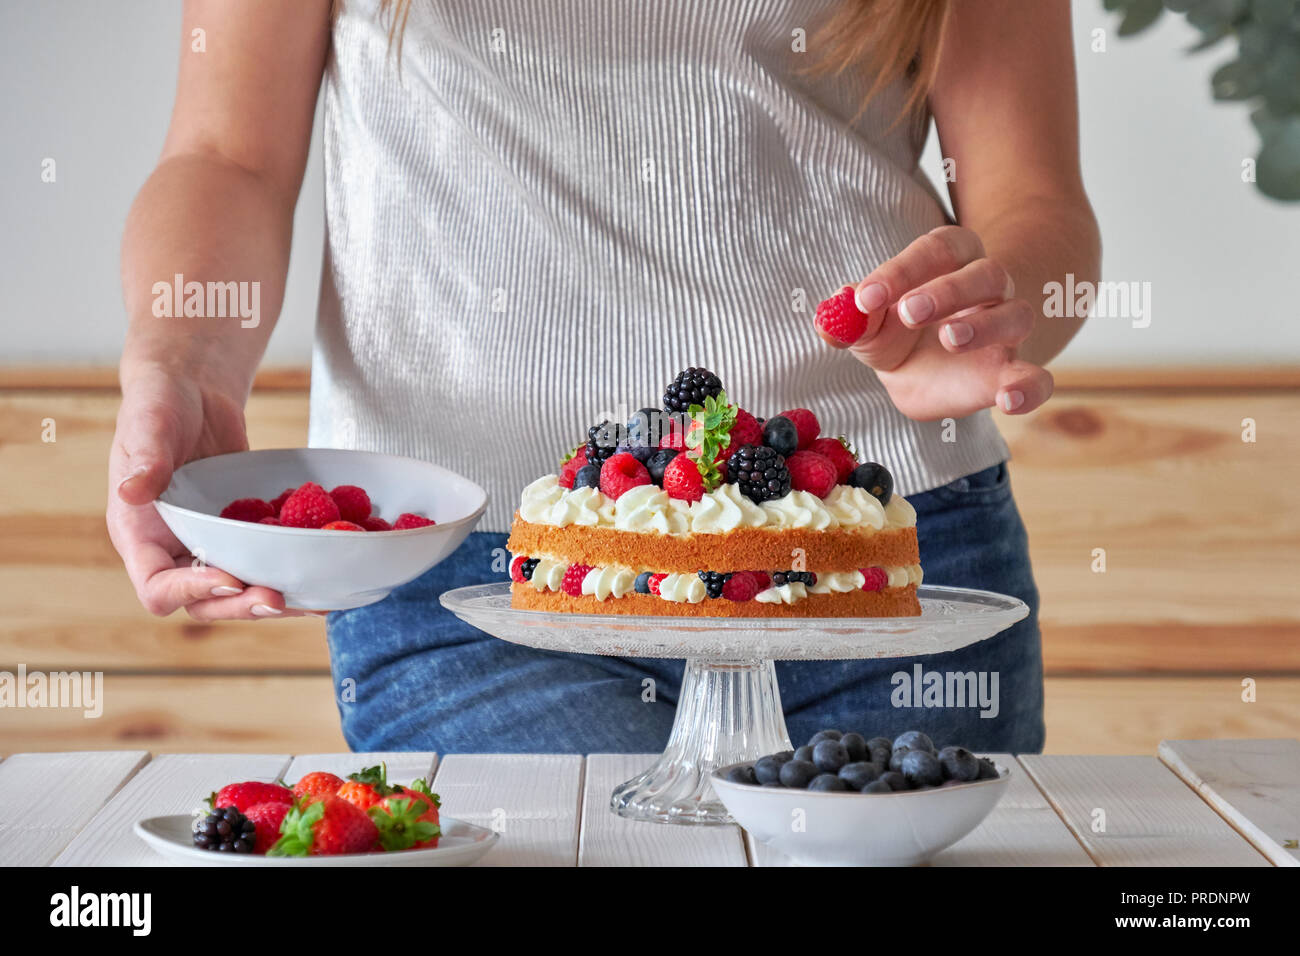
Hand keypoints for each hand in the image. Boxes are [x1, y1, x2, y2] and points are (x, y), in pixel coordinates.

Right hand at [107, 363, 298, 619]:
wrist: (192, 392)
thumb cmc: (157, 405)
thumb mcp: (147, 425)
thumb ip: (144, 459)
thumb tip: (131, 492)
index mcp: (140, 536)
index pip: (157, 587)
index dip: (190, 592)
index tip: (227, 579)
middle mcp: (175, 549)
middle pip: (204, 602)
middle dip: (240, 606)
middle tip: (276, 598)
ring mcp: (211, 543)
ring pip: (239, 590)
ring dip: (271, 598)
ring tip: (309, 599)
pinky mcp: (243, 533)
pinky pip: (264, 560)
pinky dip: (292, 571)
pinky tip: (325, 576)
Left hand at [817, 225, 1051, 420]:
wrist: (919, 372)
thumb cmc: (893, 332)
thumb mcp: (865, 325)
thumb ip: (851, 320)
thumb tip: (833, 316)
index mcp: (948, 261)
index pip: (936, 250)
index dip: (903, 269)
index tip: (867, 296)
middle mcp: (987, 289)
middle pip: (985, 274)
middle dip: (948, 291)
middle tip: (910, 312)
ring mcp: (1005, 331)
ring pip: (1016, 315)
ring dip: (985, 326)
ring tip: (949, 340)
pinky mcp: (1011, 374)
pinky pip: (1037, 378)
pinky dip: (1029, 388)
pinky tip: (1008, 399)